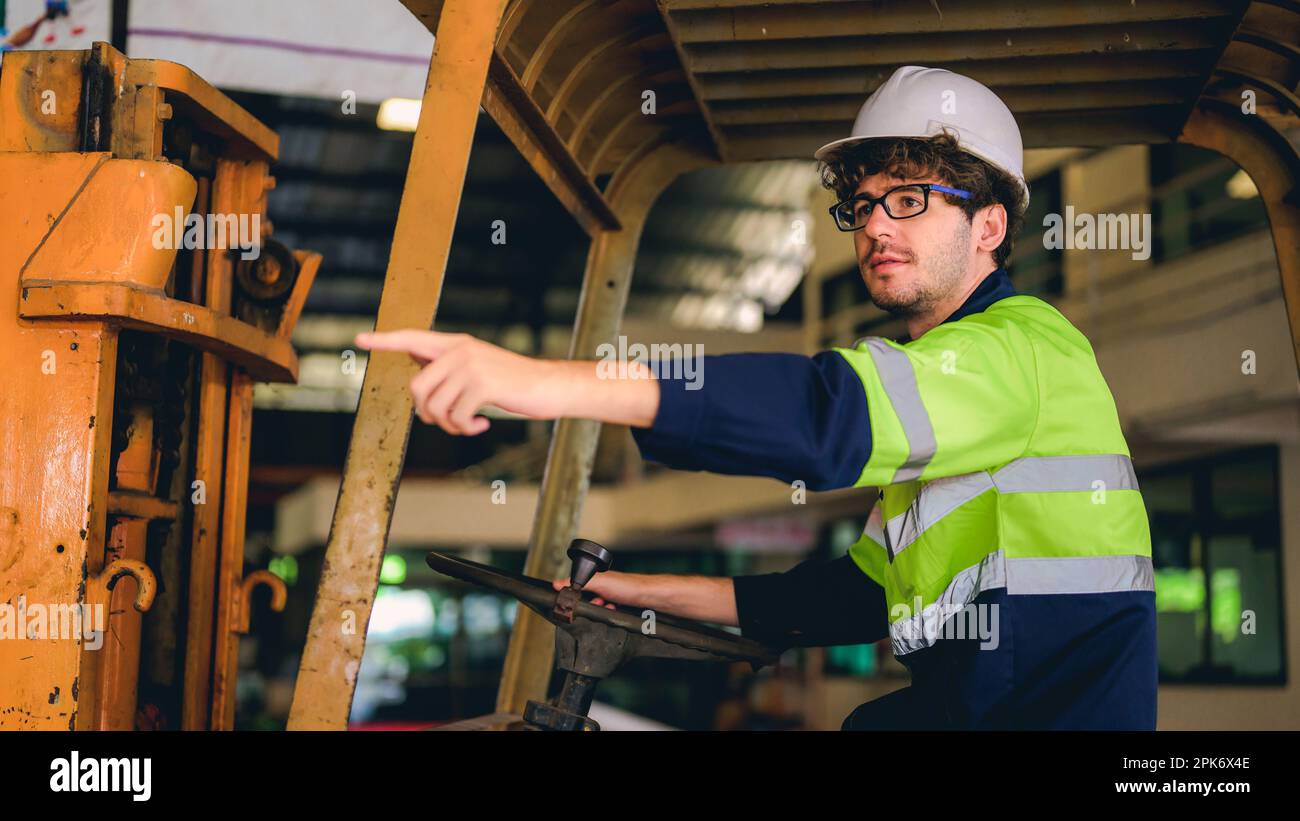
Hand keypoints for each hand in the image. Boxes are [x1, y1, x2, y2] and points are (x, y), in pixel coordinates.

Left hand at [356, 330, 567, 435]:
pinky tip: (482, 425)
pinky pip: (456, 416)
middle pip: (418, 388)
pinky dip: (465, 429)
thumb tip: (418, 362)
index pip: (413, 338)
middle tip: (450, 422)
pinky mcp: (482, 385)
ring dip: (448, 425)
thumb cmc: (514, 382)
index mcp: (457, 344)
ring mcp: (471, 366)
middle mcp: (460, 351)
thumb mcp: (479, 366)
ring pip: (434, 406)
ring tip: (467, 425)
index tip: (360, 340)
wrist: (549, 386)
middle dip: (428, 414)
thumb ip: (449, 364)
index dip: (385, 340)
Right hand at [551, 572, 634, 610]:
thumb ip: (578, 583)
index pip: (579, 589)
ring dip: (602, 612)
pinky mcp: (619, 609)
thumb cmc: (628, 585)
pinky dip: (611, 616)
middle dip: (591, 606)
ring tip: (609, 608)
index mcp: (598, 580)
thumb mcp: (599, 582)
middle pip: (588, 602)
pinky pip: (609, 617)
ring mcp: (612, 599)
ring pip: (598, 611)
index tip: (575, 602)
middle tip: (598, 604)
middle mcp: (604, 589)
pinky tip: (615, 613)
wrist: (649, 598)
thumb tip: (557, 584)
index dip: (577, 597)